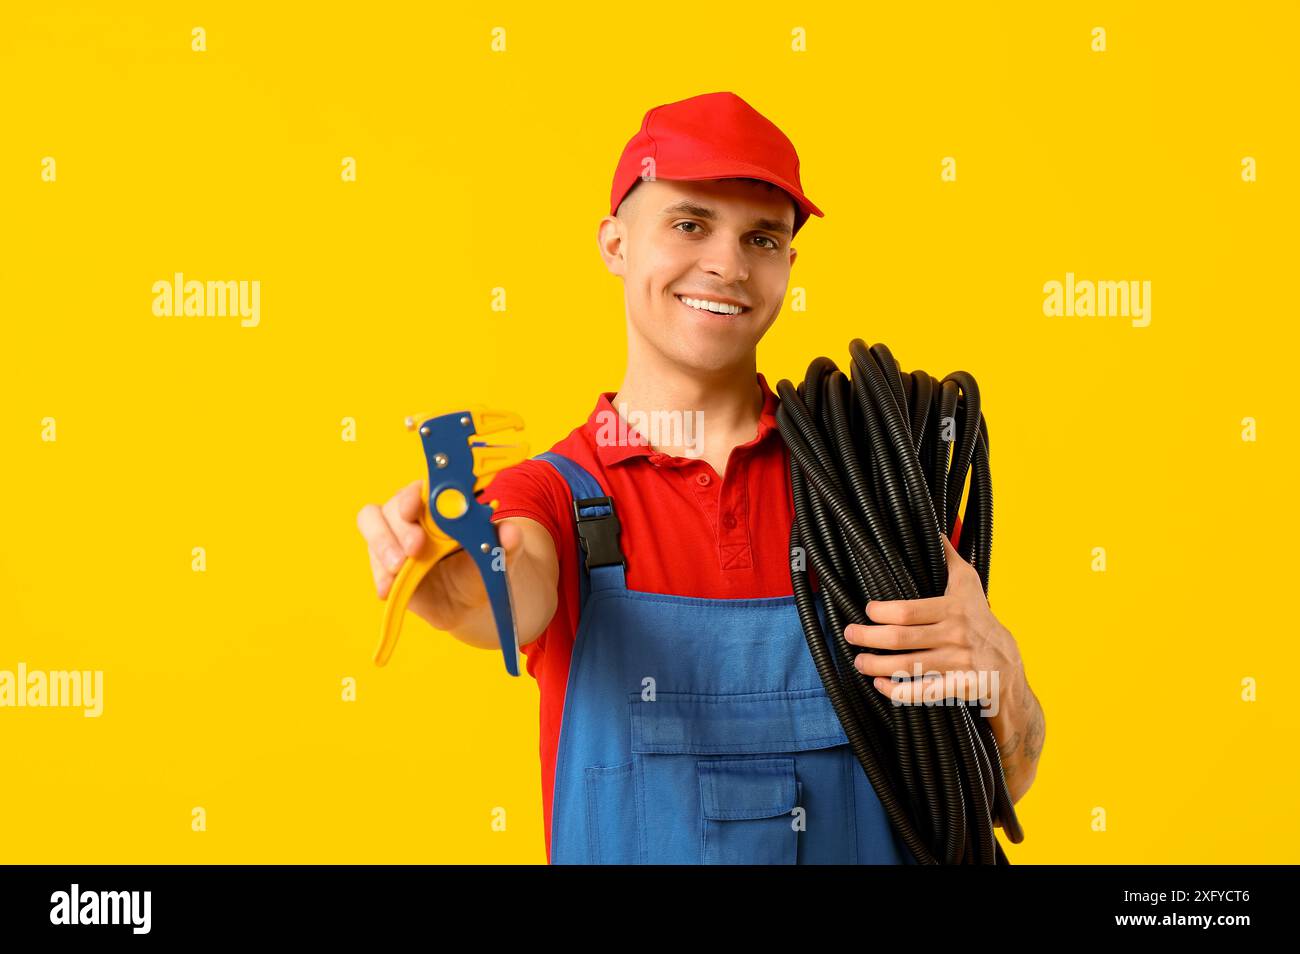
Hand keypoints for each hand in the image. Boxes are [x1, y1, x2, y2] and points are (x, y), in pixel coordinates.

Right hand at [355, 479, 525, 630]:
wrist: (469, 601)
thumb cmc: (481, 566)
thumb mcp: (499, 556)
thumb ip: (506, 544)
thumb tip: (511, 532)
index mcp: (440, 504)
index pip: (420, 487)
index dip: (415, 493)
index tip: (416, 507)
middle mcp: (413, 516)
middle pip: (391, 506)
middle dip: (399, 526)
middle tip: (416, 547)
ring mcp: (394, 540)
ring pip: (373, 527)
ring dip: (383, 546)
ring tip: (399, 568)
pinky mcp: (385, 566)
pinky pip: (374, 565)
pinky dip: (380, 576)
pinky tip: (388, 589)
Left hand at [843, 533, 1020, 706]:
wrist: (1008, 667)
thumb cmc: (981, 620)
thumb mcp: (970, 586)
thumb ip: (949, 559)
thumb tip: (934, 530)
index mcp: (953, 609)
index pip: (909, 611)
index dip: (882, 612)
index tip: (866, 611)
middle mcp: (955, 635)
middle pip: (901, 639)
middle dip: (868, 638)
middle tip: (849, 635)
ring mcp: (958, 663)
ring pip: (907, 666)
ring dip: (876, 665)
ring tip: (859, 662)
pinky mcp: (959, 687)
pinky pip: (923, 692)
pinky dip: (898, 691)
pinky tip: (880, 685)